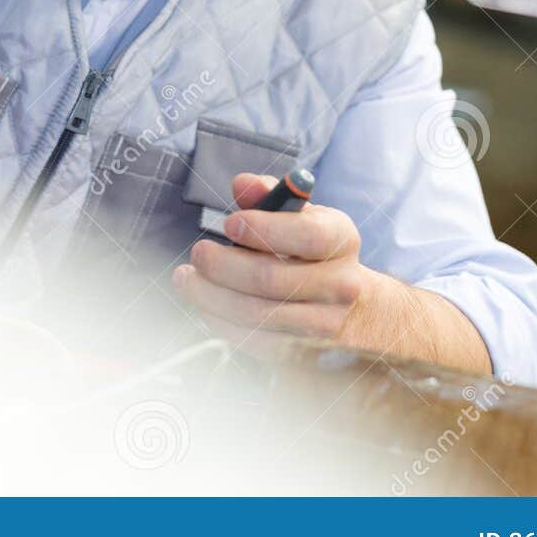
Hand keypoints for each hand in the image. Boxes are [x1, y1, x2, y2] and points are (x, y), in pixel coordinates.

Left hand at [172, 171, 375, 350]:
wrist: (349, 306)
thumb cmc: (311, 250)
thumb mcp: (300, 214)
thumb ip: (268, 195)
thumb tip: (242, 184)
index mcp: (342, 240)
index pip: (309, 236)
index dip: (264, 229)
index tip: (230, 223)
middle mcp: (340, 285)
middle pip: (272, 279)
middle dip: (224, 265)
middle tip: (199, 252)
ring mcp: (322, 323)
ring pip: (255, 313)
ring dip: (211, 295)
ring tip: (186, 277)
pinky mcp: (299, 351)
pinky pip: (250, 338)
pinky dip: (218, 319)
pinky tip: (204, 300)